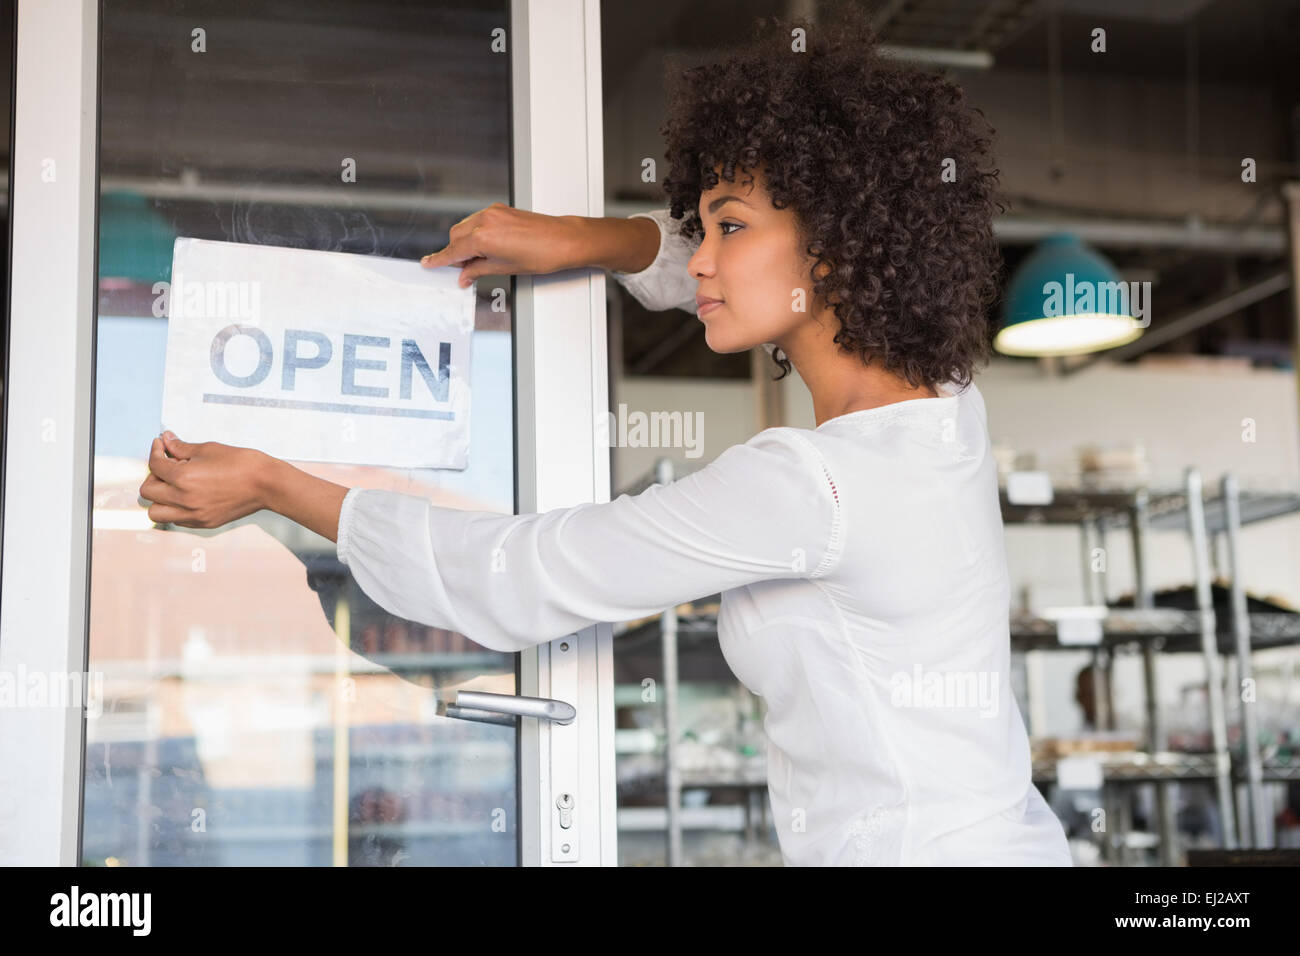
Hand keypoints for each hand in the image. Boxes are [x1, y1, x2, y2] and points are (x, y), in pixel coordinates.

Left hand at [139, 432, 269, 528]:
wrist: (267, 484)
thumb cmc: (242, 464)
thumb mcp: (209, 449)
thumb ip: (182, 447)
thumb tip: (167, 440)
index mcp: (183, 478)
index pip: (154, 464)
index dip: (156, 450)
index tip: (161, 445)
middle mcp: (184, 499)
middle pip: (148, 491)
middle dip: (153, 475)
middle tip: (167, 466)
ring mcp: (193, 514)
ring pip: (156, 513)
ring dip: (159, 498)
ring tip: (172, 486)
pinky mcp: (203, 523)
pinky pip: (176, 520)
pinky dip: (174, 509)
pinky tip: (187, 496)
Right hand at [421, 202, 578, 285]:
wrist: (564, 240)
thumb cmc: (542, 254)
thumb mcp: (505, 268)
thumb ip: (478, 270)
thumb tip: (465, 275)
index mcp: (483, 237)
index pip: (453, 251)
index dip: (439, 260)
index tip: (429, 264)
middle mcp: (485, 220)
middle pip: (456, 236)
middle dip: (455, 253)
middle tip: (463, 269)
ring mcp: (493, 212)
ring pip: (466, 227)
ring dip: (466, 242)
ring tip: (479, 259)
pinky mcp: (501, 209)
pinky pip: (479, 220)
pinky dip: (476, 233)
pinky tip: (487, 246)